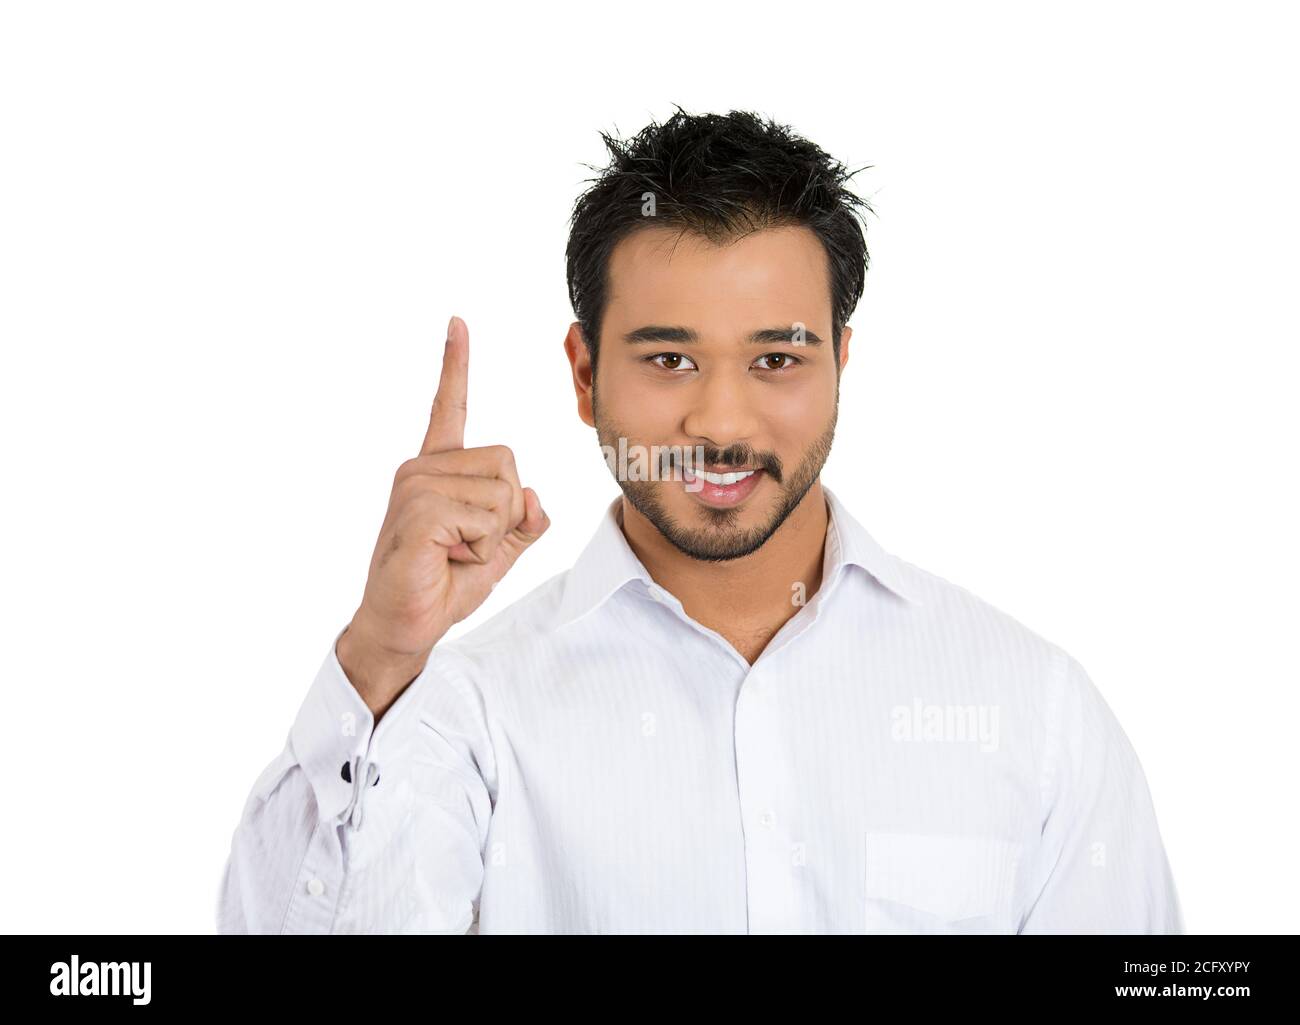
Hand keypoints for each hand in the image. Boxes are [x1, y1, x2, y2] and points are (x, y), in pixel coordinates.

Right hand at [337, 316, 548, 717]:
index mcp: (438, 469)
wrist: (406, 627)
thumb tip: (531, 495)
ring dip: (491, 536)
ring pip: (502, 493)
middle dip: (506, 514)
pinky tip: (445, 559)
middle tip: (466, 544)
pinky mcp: (418, 511)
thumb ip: (523, 520)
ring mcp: (415, 485)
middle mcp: (421, 467)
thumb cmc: (443, 584)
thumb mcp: (499, 549)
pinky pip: (486, 517)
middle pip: (509, 463)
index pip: (450, 407)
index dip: (456, 364)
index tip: (458, 322)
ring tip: (452, 553)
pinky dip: (480, 548)